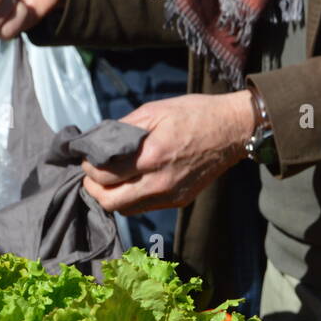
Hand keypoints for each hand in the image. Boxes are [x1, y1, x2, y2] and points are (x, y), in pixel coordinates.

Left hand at [82, 92, 255, 214]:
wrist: (232, 131)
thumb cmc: (194, 114)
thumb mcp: (155, 111)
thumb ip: (123, 129)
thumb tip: (97, 141)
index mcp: (152, 156)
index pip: (105, 176)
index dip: (89, 169)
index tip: (87, 159)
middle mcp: (160, 182)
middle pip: (111, 202)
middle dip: (95, 189)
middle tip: (93, 175)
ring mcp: (171, 195)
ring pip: (126, 209)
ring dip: (113, 197)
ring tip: (111, 179)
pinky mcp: (179, 201)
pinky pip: (145, 207)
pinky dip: (132, 198)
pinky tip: (132, 182)